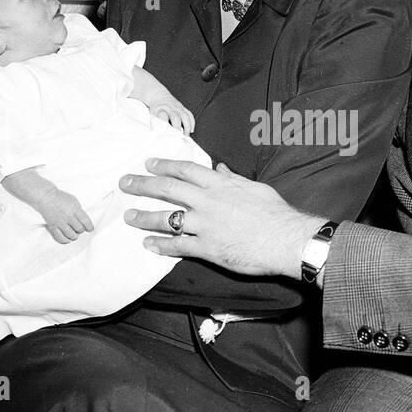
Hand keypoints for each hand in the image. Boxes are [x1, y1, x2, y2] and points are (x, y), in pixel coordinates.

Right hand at [39, 190, 92, 243]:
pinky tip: (67, 237)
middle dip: (81, 230)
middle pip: (79, 229)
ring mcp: (59, 222)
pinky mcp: (52, 227)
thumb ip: (79, 212)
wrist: (46, 197)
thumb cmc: (60, 198)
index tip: (89, 229)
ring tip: (73, 231)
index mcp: (74, 209)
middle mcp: (67, 216)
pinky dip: (65, 240)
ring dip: (74, 235)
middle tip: (78, 227)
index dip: (90, 227)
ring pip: (71, 236)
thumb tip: (84, 223)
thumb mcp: (74, 201)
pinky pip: (60, 238)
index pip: (86, 222)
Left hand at [120, 159, 323, 277]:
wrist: (286, 239)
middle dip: (143, 185)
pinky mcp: (208, 248)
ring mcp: (205, 225)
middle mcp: (208, 202)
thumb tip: (220, 169)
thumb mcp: (255, 188)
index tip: (149, 163)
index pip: (185, 170)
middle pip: (168, 189)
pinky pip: (178, 246)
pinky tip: (148, 245)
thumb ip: (233, 179)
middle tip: (125, 183)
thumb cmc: (276, 213)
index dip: (164, 165)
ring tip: (129, 216)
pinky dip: (161, 246)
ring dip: (144, 216)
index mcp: (220, 184)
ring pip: (166, 218)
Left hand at [149, 98, 194, 135]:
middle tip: (178, 137)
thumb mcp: (152, 115)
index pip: (163, 117)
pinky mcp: (183, 107)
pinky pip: (189, 114)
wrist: (159, 96)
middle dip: (178, 128)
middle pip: (175, 117)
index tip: (166, 134)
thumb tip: (158, 135)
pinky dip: (191, 123)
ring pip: (185, 116)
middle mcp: (170, 108)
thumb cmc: (156, 108)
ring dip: (187, 127)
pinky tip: (191, 130)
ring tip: (186, 135)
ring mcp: (178, 107)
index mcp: (160, 110)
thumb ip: (156, 123)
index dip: (165, 126)